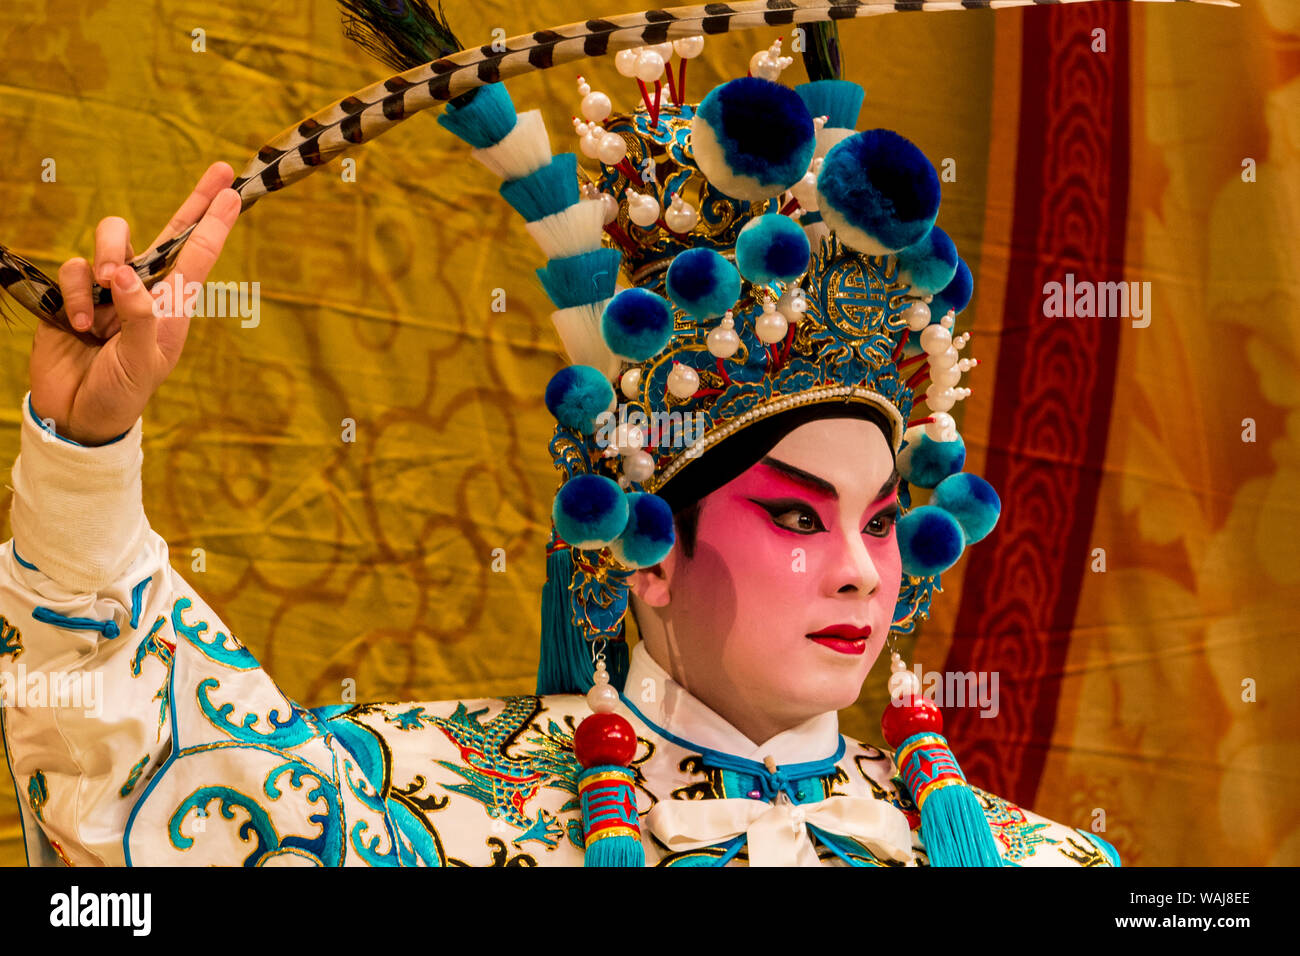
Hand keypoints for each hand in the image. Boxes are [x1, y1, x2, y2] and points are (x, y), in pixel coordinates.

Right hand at [28, 162, 241, 445]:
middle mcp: (146, 289)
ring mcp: (109, 288)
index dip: (217, 222)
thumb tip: (124, 275)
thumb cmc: (122, 392)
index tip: (236, 191)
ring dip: (109, 258)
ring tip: (106, 294)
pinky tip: (79, 325)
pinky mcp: (74, 292)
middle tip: (220, 171)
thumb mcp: (144, 361)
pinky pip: (74, 268)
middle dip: (195, 200)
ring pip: (112, 240)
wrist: (77, 414)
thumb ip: (139, 317)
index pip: (199, 255)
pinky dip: (74, 294)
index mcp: (175, 306)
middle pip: (169, 231)